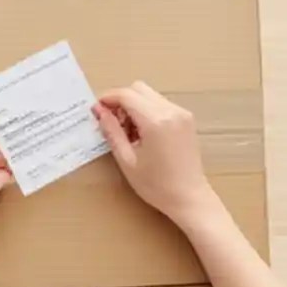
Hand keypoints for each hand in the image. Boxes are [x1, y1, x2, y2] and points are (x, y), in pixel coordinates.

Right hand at [93, 81, 220, 227]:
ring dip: (135, 106)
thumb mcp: (127, 160)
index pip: (126, 95)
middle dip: (122, 101)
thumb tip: (99, 110)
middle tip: (113, 123)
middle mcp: (171, 111)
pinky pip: (161, 104)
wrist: (189, 198)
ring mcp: (182, 113)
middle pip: (139, 89)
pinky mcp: (187, 119)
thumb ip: (111, 131)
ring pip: (150, 95)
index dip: (108, 99)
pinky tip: (144, 134)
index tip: (97, 110)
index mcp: (156, 121)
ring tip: (129, 133)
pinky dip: (148, 111)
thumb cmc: (157, 185)